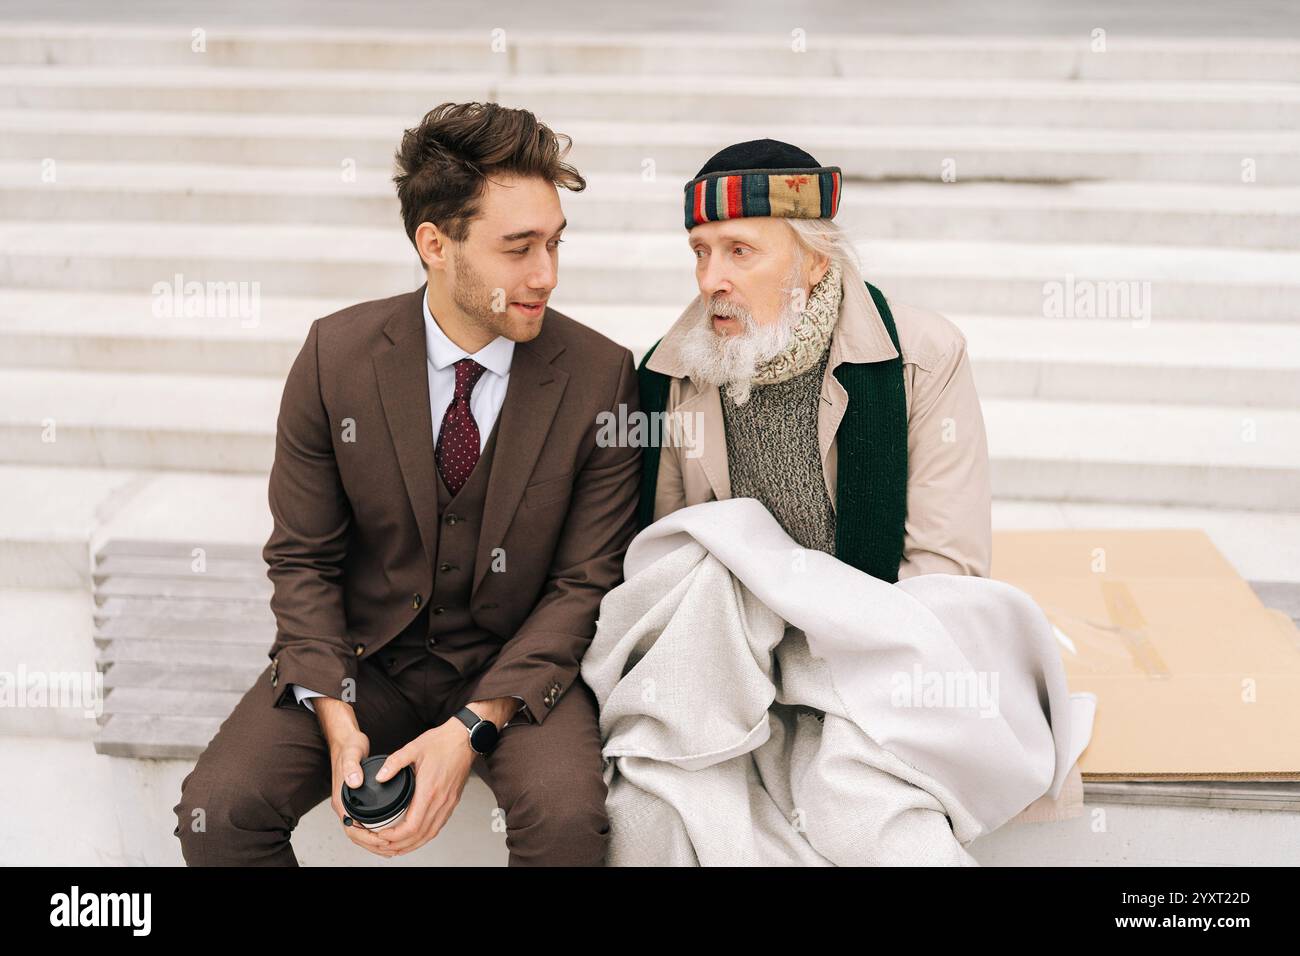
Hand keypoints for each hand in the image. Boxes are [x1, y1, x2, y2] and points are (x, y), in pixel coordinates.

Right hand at [326, 726, 395, 858]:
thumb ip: (352, 767)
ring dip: (375, 843)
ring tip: (393, 847)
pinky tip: (388, 834)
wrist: (345, 740)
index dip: (367, 838)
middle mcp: (345, 805)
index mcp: (341, 799)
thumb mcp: (351, 754)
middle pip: (356, 835)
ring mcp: (351, 804)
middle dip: (374, 845)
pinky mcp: (358, 801)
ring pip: (361, 832)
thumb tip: (355, 781)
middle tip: (393, 848)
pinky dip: (376, 832)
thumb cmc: (348, 747)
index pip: (351, 828)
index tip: (383, 840)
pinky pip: (366, 823)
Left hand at [369, 719, 476, 856]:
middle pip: (420, 836)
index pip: (412, 825)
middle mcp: (440, 801)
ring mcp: (448, 803)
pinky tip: (416, 836)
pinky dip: (424, 836)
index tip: (382, 834)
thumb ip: (394, 763)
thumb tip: (380, 777)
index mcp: (429, 790)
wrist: (464, 739)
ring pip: (430, 834)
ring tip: (396, 847)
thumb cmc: (442, 743)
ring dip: (412, 844)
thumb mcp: (413, 748)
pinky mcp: (452, 802)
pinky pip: (438, 826)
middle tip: (384, 845)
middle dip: (400, 845)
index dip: (395, 836)